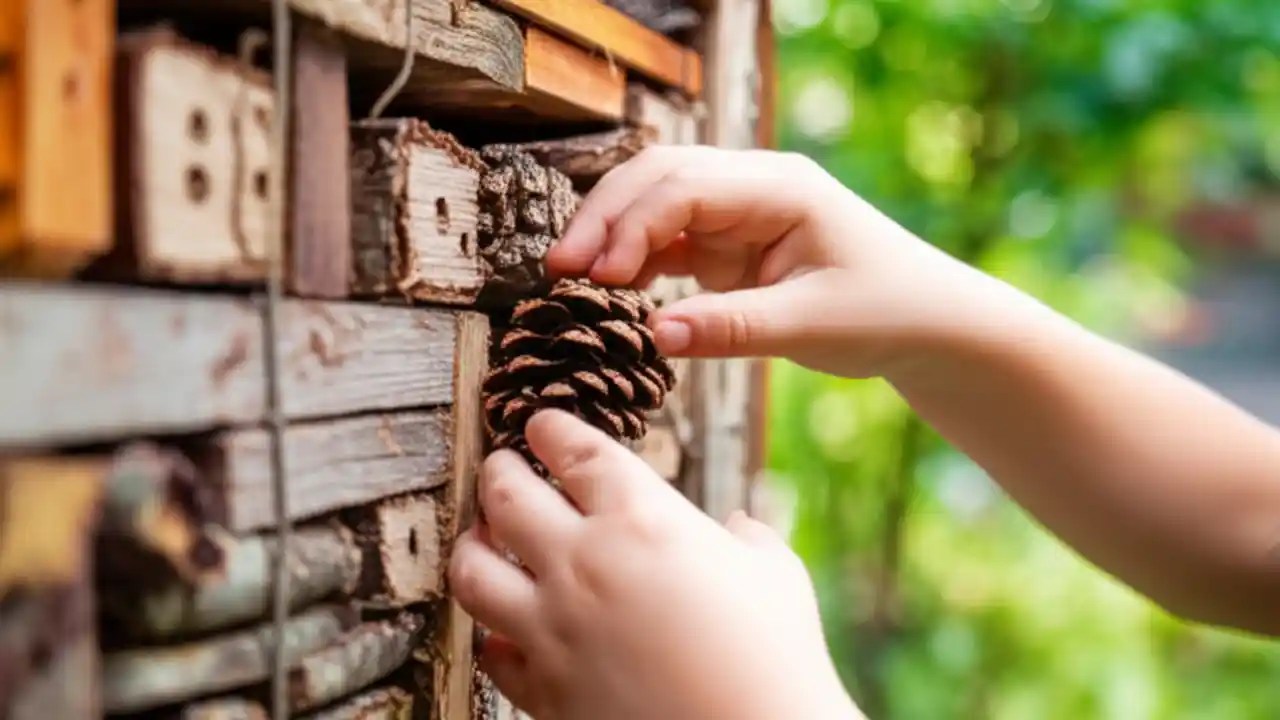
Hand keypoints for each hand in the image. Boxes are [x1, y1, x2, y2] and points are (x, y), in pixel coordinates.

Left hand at [450, 410, 863, 719]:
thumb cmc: (776, 658)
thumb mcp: (776, 575)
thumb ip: (749, 539)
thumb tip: (738, 527)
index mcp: (642, 518)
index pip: (573, 450)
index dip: (549, 428)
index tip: (542, 424)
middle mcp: (583, 562)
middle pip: (506, 494)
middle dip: (500, 470)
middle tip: (504, 465)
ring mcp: (553, 627)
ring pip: (472, 569)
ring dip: (473, 545)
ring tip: (483, 538)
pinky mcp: (543, 688)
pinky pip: (492, 652)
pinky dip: (494, 635)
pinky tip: (504, 628)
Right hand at [548, 146, 1014, 378]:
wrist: (926, 323)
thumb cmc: (884, 312)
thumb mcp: (810, 324)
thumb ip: (731, 328)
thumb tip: (654, 337)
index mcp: (780, 187)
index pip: (684, 186)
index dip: (632, 226)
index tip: (599, 275)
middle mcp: (754, 187)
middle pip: (658, 177)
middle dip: (605, 218)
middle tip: (560, 269)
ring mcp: (740, 211)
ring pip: (656, 203)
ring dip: (613, 235)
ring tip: (571, 279)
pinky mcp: (732, 243)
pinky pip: (670, 238)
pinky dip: (637, 259)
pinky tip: (612, 289)